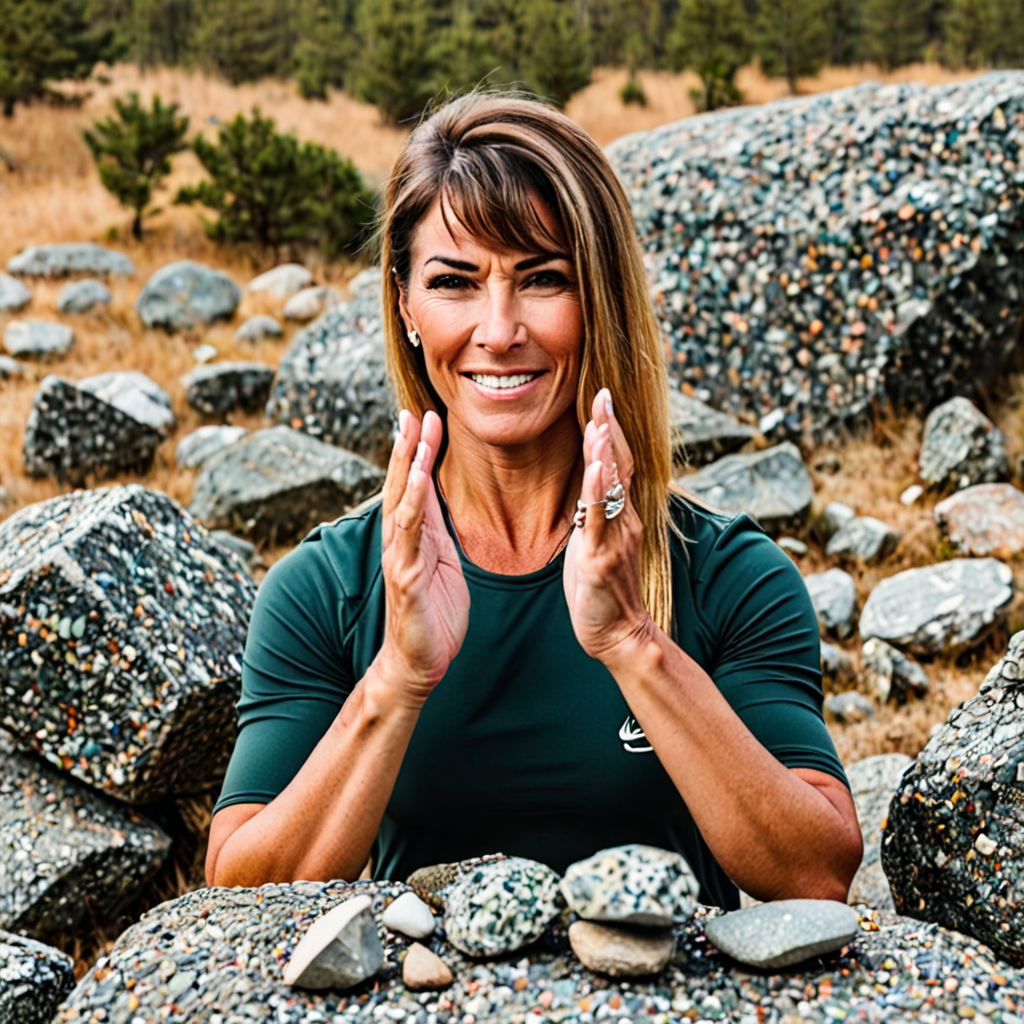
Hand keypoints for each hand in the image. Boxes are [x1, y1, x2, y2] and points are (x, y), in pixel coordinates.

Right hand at [375, 409, 469, 708]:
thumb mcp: (441, 558)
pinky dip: (410, 508)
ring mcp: (400, 560)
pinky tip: (416, 484)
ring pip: (401, 506)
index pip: (412, 485)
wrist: (418, 663)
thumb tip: (431, 489)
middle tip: (413, 411)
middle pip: (400, 486)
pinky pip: (407, 539)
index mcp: (414, 536)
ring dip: (407, 468)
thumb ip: (434, 524)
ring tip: (415, 435)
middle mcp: (400, 542)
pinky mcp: (406, 581)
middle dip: (407, 448)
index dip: (417, 450)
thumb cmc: (432, 612)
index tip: (426, 415)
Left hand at [563, 389, 652, 664]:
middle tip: (601, 393)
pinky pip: (599, 519)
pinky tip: (595, 466)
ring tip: (600, 418)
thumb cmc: (602, 589)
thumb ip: (596, 510)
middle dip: (610, 428)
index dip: (612, 431)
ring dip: (606, 451)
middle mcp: (624, 521)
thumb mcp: (597, 541)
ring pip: (612, 487)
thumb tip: (589, 481)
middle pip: (620, 465)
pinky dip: (597, 490)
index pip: (620, 464)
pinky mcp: (600, 558)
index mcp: (621, 516)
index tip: (602, 399)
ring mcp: (614, 538)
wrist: (618, 634)